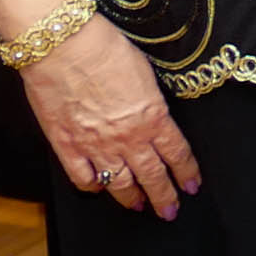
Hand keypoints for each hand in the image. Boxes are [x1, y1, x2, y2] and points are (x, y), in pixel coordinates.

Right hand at [20, 16, 200, 216]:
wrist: (64, 45)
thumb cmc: (105, 49)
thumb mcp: (145, 73)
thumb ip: (151, 102)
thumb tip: (154, 115)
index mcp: (153, 117)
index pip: (177, 154)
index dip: (186, 172)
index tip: (191, 186)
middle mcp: (127, 137)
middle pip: (152, 175)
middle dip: (164, 196)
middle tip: (170, 210)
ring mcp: (95, 145)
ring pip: (118, 183)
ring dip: (131, 198)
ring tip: (138, 206)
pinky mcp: (66, 145)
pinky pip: (82, 177)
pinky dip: (91, 186)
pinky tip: (97, 188)